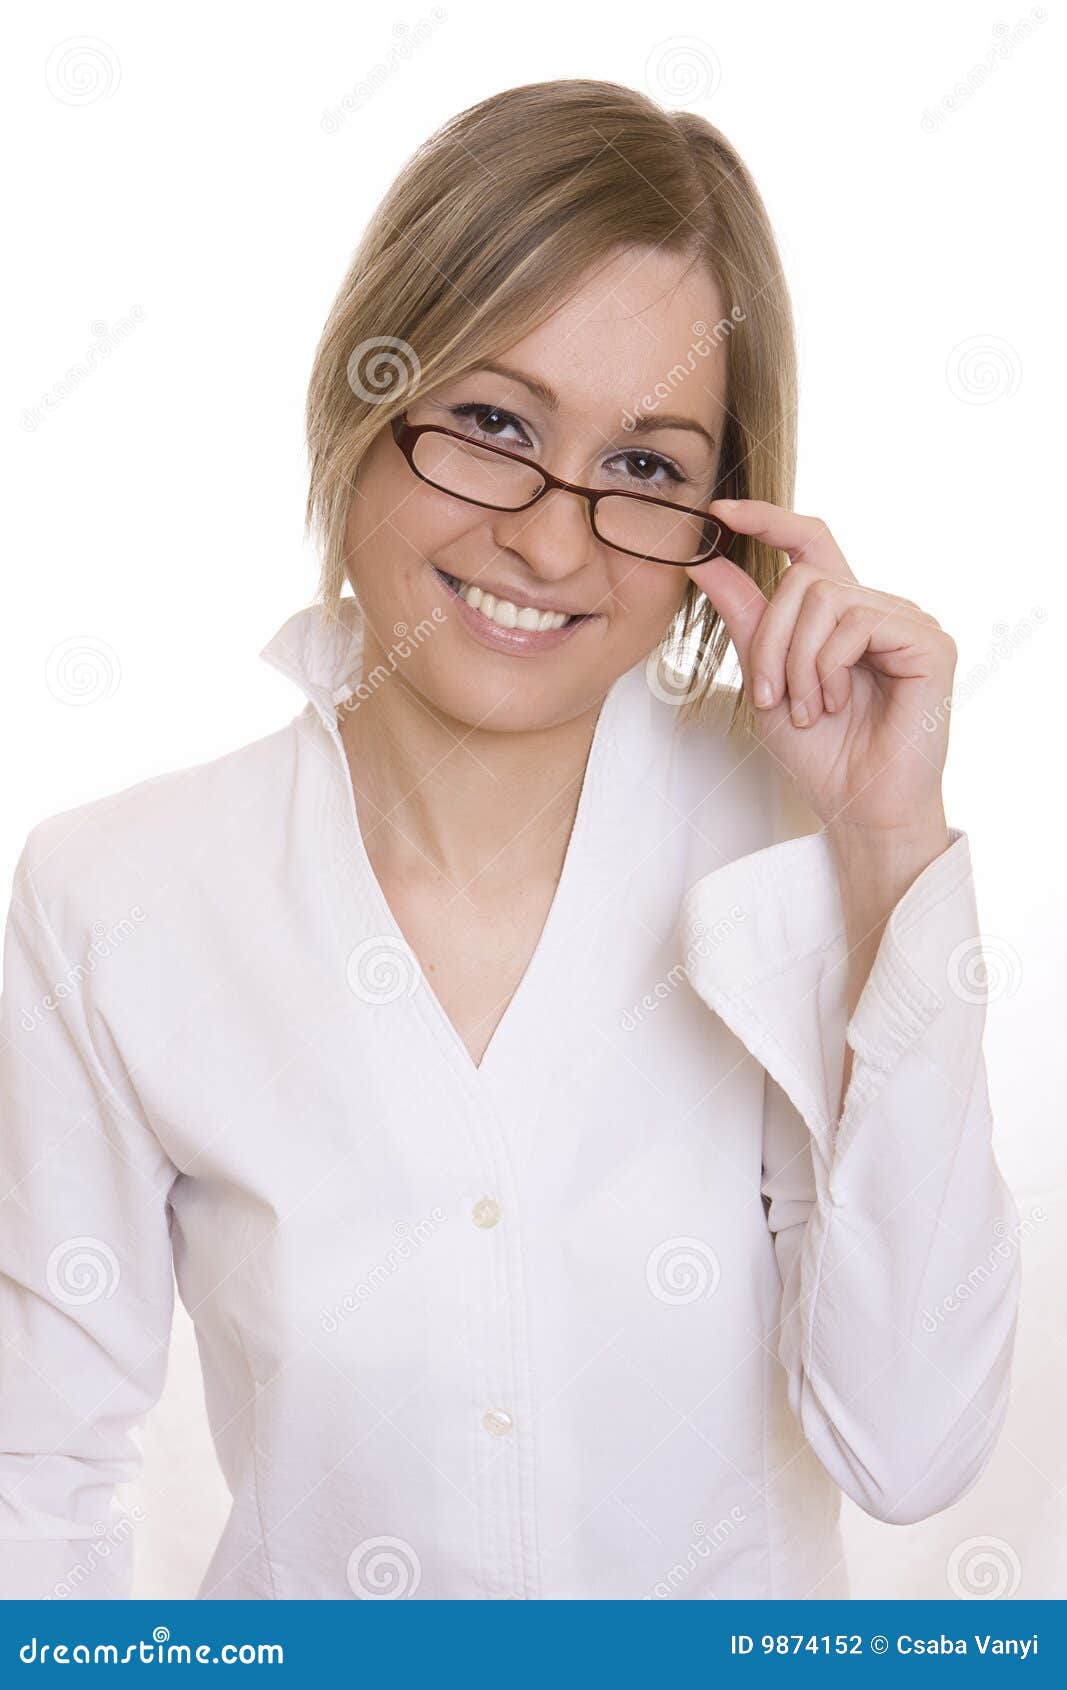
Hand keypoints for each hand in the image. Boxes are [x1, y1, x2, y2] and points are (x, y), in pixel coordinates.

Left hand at [686, 499, 957, 844]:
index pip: (808, 544)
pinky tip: (836, 703)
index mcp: (841, 615)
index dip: (767, 520)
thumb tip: (707, 561)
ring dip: (797, 662)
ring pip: (826, 599)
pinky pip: (858, 622)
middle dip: (770, 639)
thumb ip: (747, 620)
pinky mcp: (929, 643)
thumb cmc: (820, 754)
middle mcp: (877, 609)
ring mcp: (907, 622)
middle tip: (772, 697)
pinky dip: (829, 667)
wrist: (858, 808)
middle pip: (804, 579)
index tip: (720, 511)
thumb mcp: (767, 680)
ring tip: (808, 710)